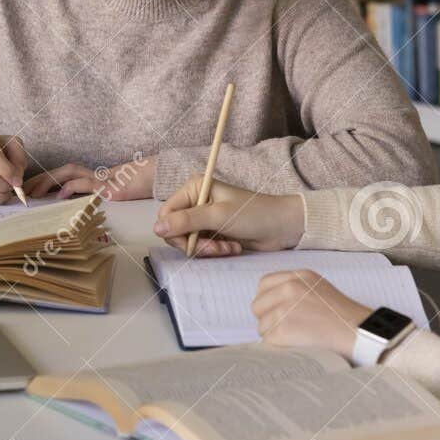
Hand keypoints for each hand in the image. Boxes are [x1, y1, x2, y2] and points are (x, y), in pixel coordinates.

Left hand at [25, 157, 152, 200]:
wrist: (164, 177)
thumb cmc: (142, 187)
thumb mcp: (117, 196)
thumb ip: (100, 199)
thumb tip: (81, 209)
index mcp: (98, 177)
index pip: (67, 174)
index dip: (48, 180)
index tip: (31, 189)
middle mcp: (98, 176)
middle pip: (63, 170)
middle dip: (42, 179)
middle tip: (24, 190)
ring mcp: (105, 180)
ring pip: (70, 172)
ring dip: (50, 180)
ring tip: (35, 192)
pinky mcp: (113, 188)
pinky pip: (88, 184)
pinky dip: (71, 187)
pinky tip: (60, 195)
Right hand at [154, 179, 304, 255]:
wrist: (283, 227)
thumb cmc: (254, 214)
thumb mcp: (219, 216)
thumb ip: (187, 221)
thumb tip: (157, 228)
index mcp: (194, 188)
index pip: (167, 213)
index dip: (174, 231)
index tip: (191, 243)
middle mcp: (195, 201)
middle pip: (175, 230)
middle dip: (194, 244)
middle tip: (215, 248)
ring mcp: (204, 219)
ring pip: (188, 242)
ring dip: (207, 249)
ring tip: (228, 248)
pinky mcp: (213, 233)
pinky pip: (201, 247)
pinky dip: (214, 251)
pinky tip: (232, 248)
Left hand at [252, 270, 371, 358]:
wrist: (360, 334)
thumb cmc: (345, 318)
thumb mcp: (320, 290)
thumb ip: (296, 290)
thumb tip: (271, 304)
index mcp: (299, 276)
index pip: (264, 284)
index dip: (267, 300)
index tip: (274, 311)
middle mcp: (290, 288)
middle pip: (258, 305)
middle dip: (267, 318)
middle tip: (285, 329)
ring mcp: (285, 307)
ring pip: (262, 325)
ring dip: (274, 335)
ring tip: (298, 338)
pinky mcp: (283, 328)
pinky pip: (268, 340)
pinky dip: (279, 346)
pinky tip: (297, 345)